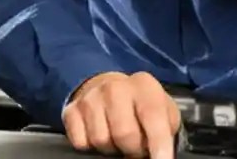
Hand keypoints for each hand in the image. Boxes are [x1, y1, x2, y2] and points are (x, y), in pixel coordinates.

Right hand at [63, 71, 180, 158]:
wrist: (107, 87)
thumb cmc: (139, 105)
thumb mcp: (162, 109)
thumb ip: (165, 126)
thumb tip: (162, 152)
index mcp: (143, 85)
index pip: (153, 116)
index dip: (158, 143)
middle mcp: (115, 87)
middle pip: (124, 134)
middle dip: (133, 149)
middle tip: (135, 148)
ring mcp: (91, 97)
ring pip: (101, 140)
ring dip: (111, 147)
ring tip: (117, 138)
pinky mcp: (71, 110)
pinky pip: (81, 142)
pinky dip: (90, 145)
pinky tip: (99, 132)